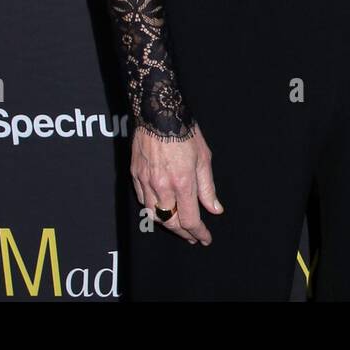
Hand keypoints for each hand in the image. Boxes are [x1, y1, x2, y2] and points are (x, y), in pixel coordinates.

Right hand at [131, 121, 220, 244]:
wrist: (158, 111)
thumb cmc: (185, 131)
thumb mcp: (204, 157)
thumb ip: (208, 187)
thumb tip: (215, 209)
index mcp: (182, 182)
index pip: (190, 219)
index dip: (199, 232)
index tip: (205, 238)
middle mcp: (162, 186)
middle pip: (171, 222)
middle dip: (183, 232)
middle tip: (193, 236)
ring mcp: (145, 182)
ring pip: (154, 215)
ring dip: (167, 224)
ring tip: (178, 226)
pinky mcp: (135, 175)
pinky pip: (142, 200)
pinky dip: (152, 209)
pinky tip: (161, 208)